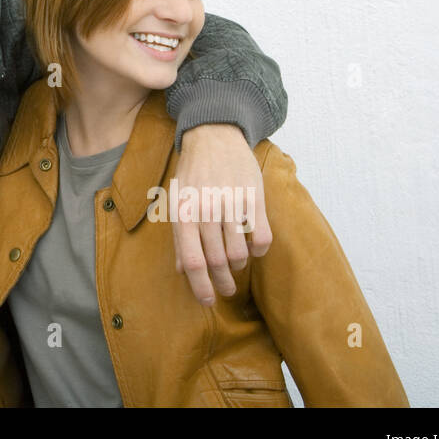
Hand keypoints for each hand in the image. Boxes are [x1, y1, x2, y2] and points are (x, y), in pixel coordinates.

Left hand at [171, 123, 272, 305]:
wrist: (214, 137)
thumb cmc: (193, 173)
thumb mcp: (177, 201)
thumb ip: (180, 236)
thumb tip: (182, 270)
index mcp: (184, 213)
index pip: (193, 262)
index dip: (201, 287)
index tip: (208, 301)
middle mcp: (207, 210)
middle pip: (217, 262)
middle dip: (223, 283)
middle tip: (226, 290)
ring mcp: (232, 204)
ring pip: (239, 252)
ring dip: (239, 265)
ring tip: (237, 264)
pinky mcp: (254, 198)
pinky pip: (261, 237)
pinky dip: (259, 250)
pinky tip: (254, 249)